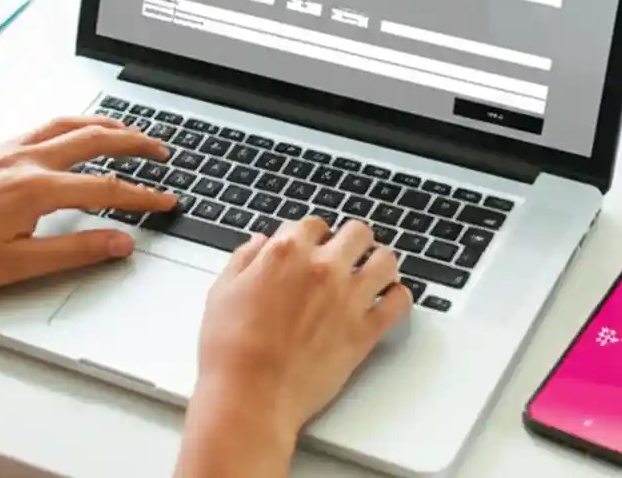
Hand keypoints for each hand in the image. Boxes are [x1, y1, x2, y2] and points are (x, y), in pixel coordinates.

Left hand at [0, 115, 176, 293]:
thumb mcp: (23, 264)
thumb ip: (78, 250)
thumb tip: (121, 242)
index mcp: (35, 190)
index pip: (105, 188)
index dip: (143, 195)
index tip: (166, 199)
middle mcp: (24, 161)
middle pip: (93, 139)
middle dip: (133, 143)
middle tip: (160, 151)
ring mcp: (7, 151)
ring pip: (67, 124)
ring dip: (104, 125)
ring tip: (129, 133)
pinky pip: (43, 127)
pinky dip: (71, 125)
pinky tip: (78, 133)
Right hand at [193, 218, 411, 439]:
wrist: (250, 396)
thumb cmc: (230, 352)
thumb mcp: (221, 294)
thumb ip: (243, 261)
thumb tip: (258, 243)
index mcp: (285, 253)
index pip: (313, 225)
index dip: (313, 235)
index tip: (314, 246)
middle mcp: (322, 268)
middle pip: (357, 232)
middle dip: (352, 241)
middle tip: (348, 255)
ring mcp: (348, 298)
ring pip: (386, 260)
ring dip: (380, 263)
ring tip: (374, 273)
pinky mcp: (365, 330)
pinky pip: (399, 302)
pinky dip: (398, 298)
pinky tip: (388, 301)